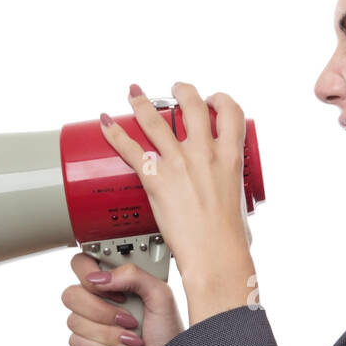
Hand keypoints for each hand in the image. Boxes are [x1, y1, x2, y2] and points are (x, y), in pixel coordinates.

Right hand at [61, 251, 185, 345]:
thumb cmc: (168, 335)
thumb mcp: (161, 296)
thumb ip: (134, 275)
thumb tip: (100, 277)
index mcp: (115, 283)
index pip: (81, 264)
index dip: (89, 274)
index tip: (112, 290)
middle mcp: (99, 301)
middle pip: (71, 294)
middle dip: (102, 311)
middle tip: (128, 319)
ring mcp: (91, 325)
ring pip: (74, 321)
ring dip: (108, 334)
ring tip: (131, 341)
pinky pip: (76, 343)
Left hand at [98, 82, 253, 281]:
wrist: (215, 255)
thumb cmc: (230, 239)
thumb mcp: (240, 205)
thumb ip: (232, 195)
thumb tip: (231, 204)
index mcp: (230, 157)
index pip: (230, 112)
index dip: (220, 100)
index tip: (213, 101)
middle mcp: (203, 152)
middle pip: (191, 104)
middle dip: (181, 91)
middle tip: (175, 91)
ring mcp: (178, 163)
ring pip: (154, 119)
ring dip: (141, 102)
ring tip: (134, 94)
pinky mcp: (155, 179)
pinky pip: (129, 148)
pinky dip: (114, 134)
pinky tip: (105, 124)